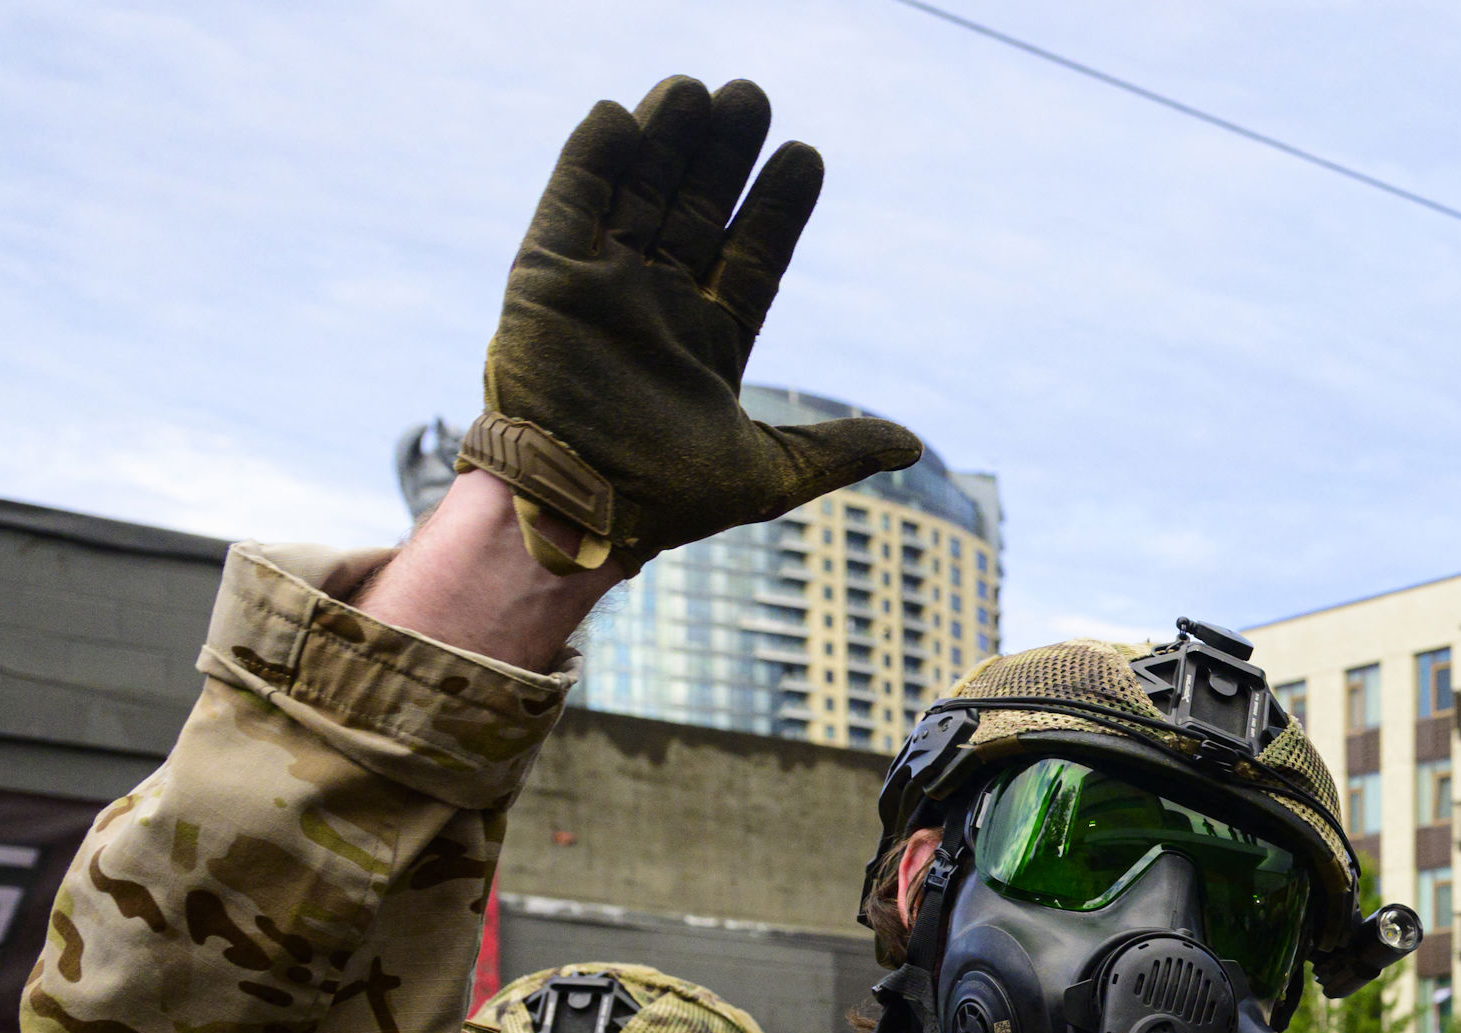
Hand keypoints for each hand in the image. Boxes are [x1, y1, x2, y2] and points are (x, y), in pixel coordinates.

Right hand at [465, 76, 920, 575]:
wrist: (584, 513)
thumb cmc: (670, 503)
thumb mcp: (773, 473)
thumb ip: (839, 450)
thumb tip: (914, 448)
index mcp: (709, 341)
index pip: (751, 258)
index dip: (777, 208)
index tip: (805, 156)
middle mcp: (657, 304)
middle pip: (697, 213)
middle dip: (724, 159)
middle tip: (752, 98)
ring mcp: (602, 288)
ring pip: (639, 196)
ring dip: (667, 144)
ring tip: (696, 90)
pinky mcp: (546, 280)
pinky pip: (569, 207)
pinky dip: (592, 162)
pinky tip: (622, 117)